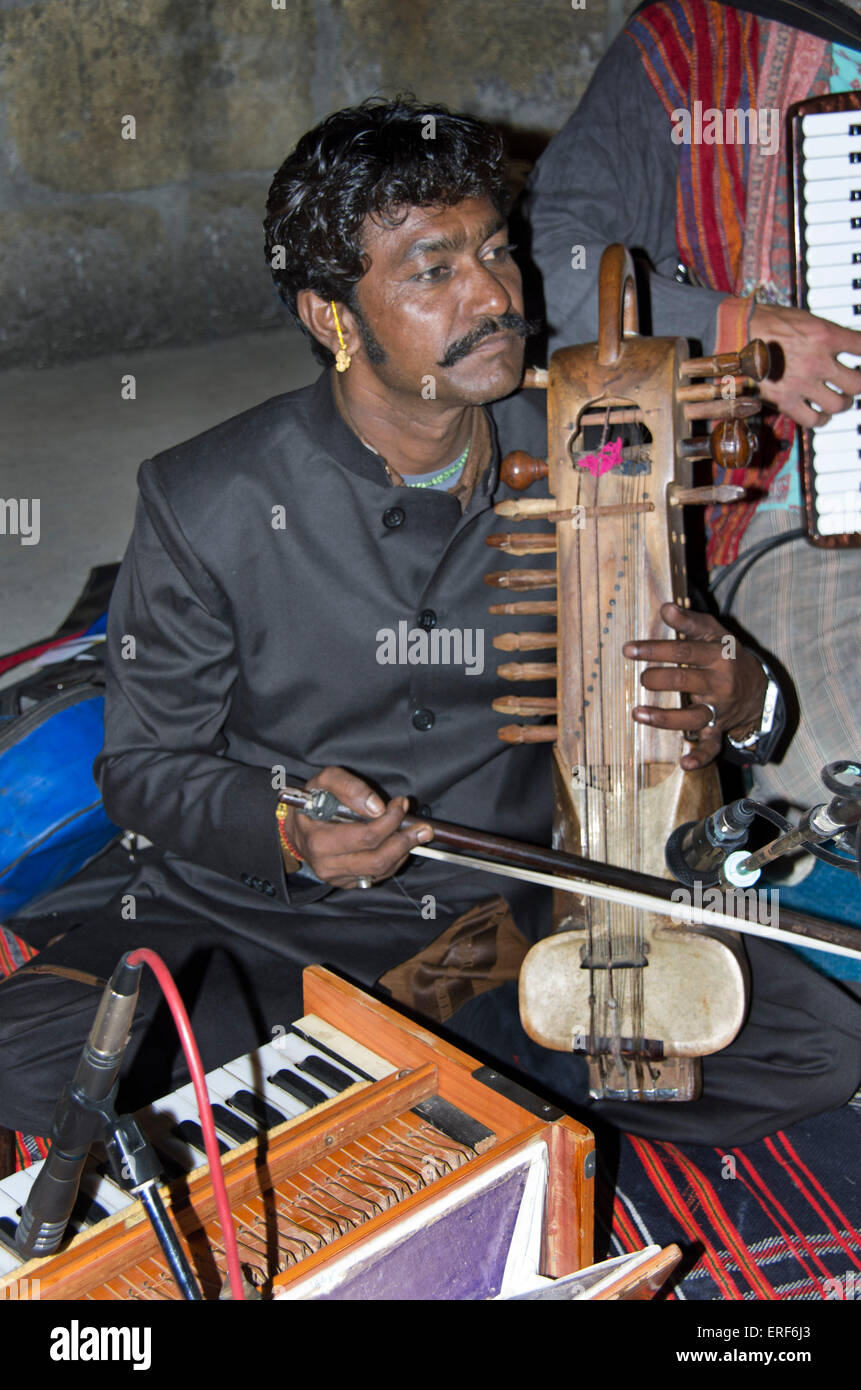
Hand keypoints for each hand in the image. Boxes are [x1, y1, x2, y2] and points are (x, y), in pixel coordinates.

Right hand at [281, 767, 432, 889]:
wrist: (298, 828)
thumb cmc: (312, 801)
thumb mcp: (324, 781)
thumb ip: (349, 787)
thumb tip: (377, 807)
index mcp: (320, 841)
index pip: (366, 837)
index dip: (390, 820)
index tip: (401, 803)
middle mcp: (328, 865)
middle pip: (378, 859)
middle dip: (404, 840)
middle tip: (422, 826)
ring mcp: (338, 878)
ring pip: (381, 870)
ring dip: (404, 851)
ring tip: (417, 833)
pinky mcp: (347, 883)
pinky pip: (378, 875)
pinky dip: (395, 860)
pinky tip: (400, 844)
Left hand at [623, 604, 767, 770]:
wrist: (761, 690)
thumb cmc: (728, 656)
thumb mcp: (715, 634)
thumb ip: (690, 621)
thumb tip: (665, 607)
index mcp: (719, 656)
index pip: (684, 650)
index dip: (655, 649)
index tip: (628, 650)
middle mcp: (720, 684)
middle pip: (685, 680)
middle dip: (659, 679)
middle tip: (642, 679)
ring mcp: (720, 709)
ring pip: (693, 717)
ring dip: (664, 718)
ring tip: (637, 713)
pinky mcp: (719, 730)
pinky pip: (712, 747)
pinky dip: (700, 757)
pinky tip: (684, 763)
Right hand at [748, 302, 860, 428]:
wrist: (733, 333)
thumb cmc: (765, 322)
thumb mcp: (804, 319)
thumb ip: (826, 335)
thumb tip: (842, 345)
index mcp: (825, 335)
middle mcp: (818, 361)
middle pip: (857, 383)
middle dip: (858, 385)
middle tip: (853, 384)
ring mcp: (802, 383)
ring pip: (839, 404)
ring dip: (842, 403)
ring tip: (838, 400)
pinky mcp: (785, 401)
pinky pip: (812, 419)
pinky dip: (820, 419)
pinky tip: (819, 413)